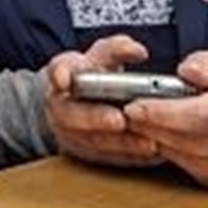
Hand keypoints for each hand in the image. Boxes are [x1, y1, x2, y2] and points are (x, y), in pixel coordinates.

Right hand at [44, 35, 162, 167]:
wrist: (72, 102)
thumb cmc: (89, 76)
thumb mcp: (102, 56)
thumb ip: (119, 49)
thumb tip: (138, 51)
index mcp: (63, 75)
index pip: (57, 70)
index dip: (59, 75)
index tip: (64, 79)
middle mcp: (59, 105)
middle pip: (71, 114)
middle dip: (95, 118)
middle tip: (119, 119)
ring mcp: (68, 132)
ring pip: (90, 141)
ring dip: (119, 144)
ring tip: (147, 142)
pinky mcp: (82, 153)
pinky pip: (105, 158)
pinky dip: (128, 157)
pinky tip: (150, 154)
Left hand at [123, 50, 207, 193]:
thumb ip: (204, 64)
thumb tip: (187, 71)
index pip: (201, 114)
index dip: (164, 112)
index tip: (135, 107)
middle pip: (194, 139)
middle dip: (155, 128)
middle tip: (131, 117)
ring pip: (194, 159)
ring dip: (162, 144)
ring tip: (142, 128)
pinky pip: (200, 173)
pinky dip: (177, 158)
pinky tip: (163, 143)